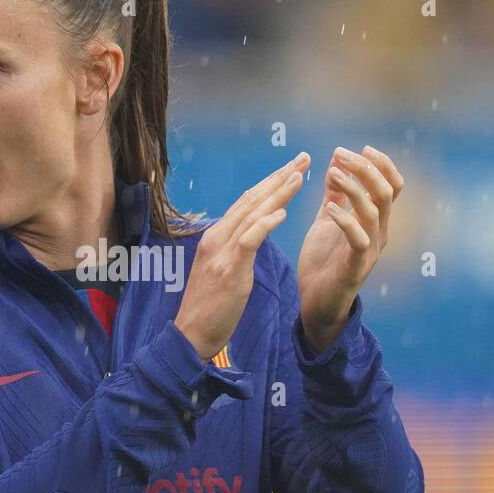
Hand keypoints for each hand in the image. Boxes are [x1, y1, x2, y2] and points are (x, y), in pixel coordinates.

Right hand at [174, 151, 308, 360]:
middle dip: (279, 177)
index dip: (270, 183)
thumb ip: (235, 249)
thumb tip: (253, 234)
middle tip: (302, 158)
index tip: (292, 168)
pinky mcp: (229, 270)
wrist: (191, 334)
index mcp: (216, 237)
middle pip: (251, 200)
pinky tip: (282, 212)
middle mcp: (217, 238)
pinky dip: (265, 224)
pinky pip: (249, 240)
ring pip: (252, 214)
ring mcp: (222, 252)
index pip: (246, 202)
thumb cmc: (209, 307)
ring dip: (277, 193)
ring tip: (298, 175)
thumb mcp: (222, 270)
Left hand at [297, 146, 404, 352]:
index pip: (392, 186)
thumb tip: (334, 165)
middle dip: (365, 168)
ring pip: (374, 211)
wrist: (316, 304)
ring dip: (353, 188)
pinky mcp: (355, 266)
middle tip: (341, 154)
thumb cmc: (323, 263)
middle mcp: (378, 233)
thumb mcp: (326, 222)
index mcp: (374, 221)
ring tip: (332, 173)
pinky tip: (328, 207)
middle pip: (385, 192)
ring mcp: (369, 250)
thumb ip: (334, 196)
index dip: (381, 164)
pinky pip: (358, 238)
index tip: (360, 147)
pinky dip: (345, 219)